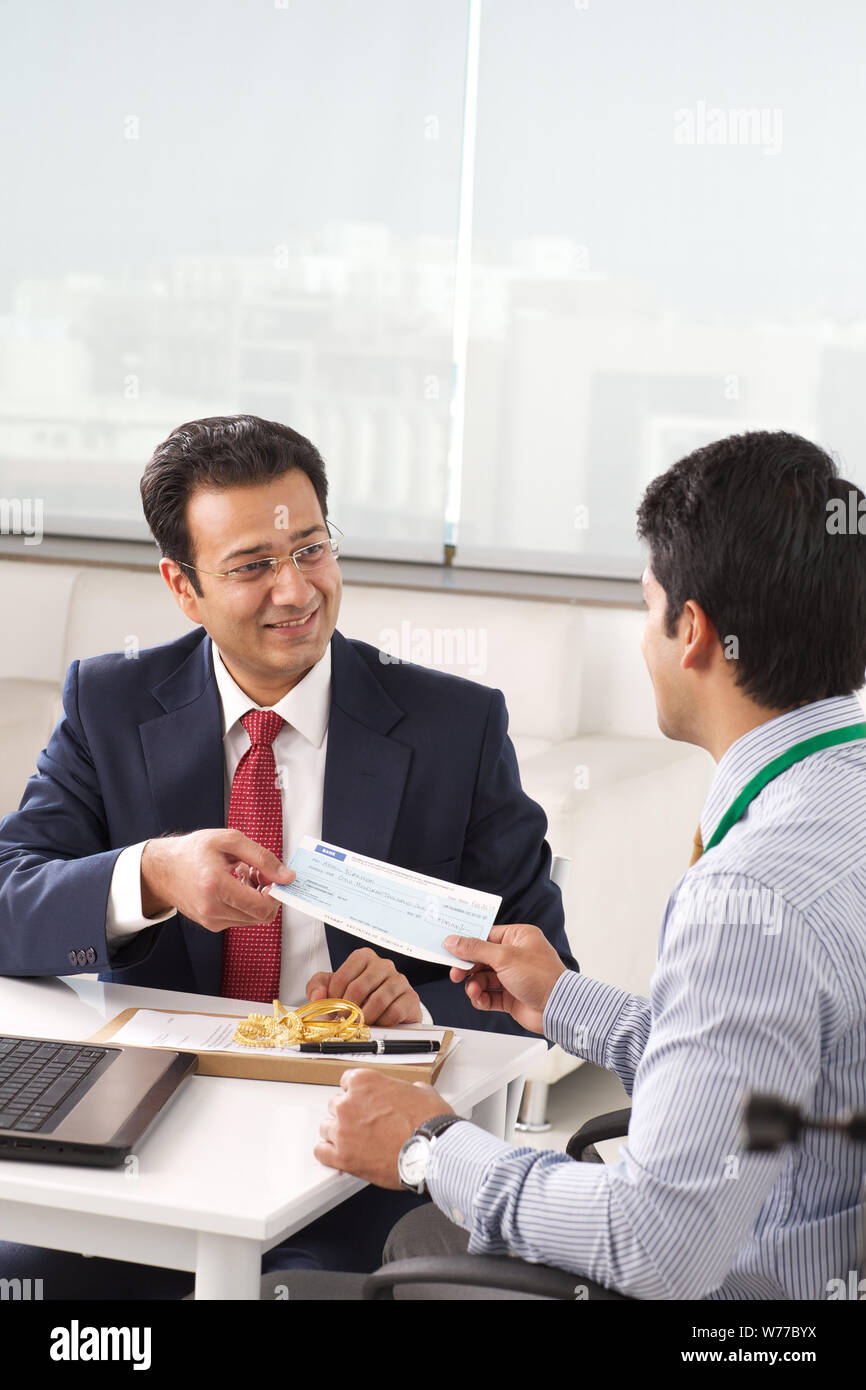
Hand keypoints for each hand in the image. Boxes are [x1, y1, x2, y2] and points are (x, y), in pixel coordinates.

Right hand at [140, 829, 294, 931]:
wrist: (162, 869)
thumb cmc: (193, 851)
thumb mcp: (229, 840)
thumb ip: (262, 857)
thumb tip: (287, 876)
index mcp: (216, 885)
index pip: (262, 906)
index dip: (276, 893)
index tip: (274, 878)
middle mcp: (212, 908)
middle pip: (261, 916)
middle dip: (267, 895)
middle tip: (258, 874)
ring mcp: (211, 920)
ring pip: (253, 918)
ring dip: (256, 899)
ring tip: (244, 876)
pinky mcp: (211, 924)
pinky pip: (241, 919)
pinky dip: (245, 904)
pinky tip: (235, 886)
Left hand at [306, 947, 421, 1025]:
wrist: (387, 1010)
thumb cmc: (359, 996)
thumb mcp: (333, 987)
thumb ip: (318, 986)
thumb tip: (318, 996)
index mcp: (363, 957)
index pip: (343, 976)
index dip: (335, 997)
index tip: (334, 1008)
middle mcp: (383, 965)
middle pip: (359, 988)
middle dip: (348, 1009)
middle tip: (345, 1020)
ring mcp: (399, 980)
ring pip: (379, 1000)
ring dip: (366, 1017)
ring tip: (360, 1024)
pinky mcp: (411, 997)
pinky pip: (395, 1011)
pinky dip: (383, 1022)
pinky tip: (379, 1023)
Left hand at [315, 1069, 453, 1187]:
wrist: (431, 1152)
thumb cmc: (428, 1123)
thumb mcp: (422, 1091)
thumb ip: (406, 1089)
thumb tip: (411, 1092)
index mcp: (365, 1082)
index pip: (346, 1081)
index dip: (356, 1093)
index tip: (362, 1101)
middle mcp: (349, 1103)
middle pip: (335, 1105)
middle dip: (349, 1114)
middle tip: (364, 1124)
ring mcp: (343, 1131)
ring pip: (326, 1128)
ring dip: (339, 1133)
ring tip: (356, 1142)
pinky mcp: (342, 1157)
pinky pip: (321, 1152)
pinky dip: (329, 1154)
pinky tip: (340, 1155)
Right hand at [444, 922, 567, 1033]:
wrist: (558, 1009)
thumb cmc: (542, 977)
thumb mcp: (504, 957)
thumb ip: (475, 949)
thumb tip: (453, 941)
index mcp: (519, 937)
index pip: (486, 935)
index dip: (467, 942)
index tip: (450, 948)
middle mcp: (516, 955)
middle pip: (481, 958)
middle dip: (468, 967)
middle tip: (456, 973)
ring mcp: (513, 976)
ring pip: (483, 977)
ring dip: (474, 984)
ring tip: (473, 990)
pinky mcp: (511, 996)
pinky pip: (489, 994)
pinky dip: (481, 997)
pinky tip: (479, 998)